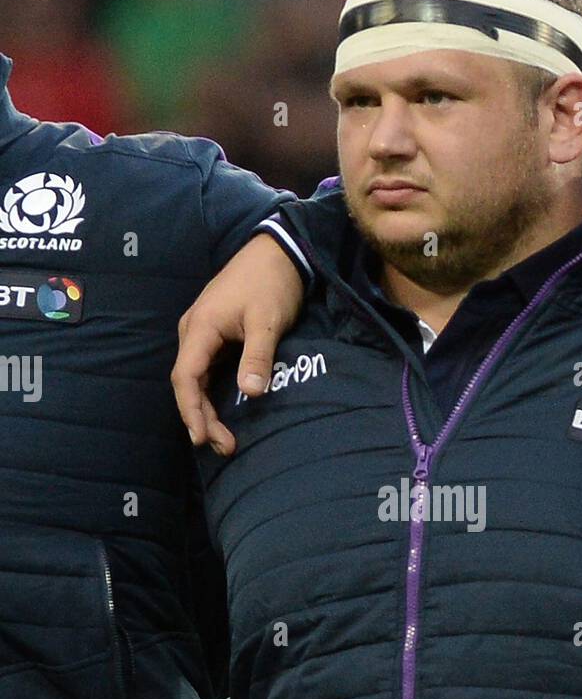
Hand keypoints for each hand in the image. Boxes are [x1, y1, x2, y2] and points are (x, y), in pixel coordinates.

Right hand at [172, 233, 305, 454]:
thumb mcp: (268, 321)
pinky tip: (224, 412)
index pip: (185, 377)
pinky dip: (212, 393)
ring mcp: (203, 332)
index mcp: (200, 327)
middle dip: (202, 417)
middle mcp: (193, 331)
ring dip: (207, 408)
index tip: (202, 437)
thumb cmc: (271, 283)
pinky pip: (207, 370)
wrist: (279, 252)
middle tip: (224, 446)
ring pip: (196, 378)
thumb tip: (252, 393)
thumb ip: (257, 356)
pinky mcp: (216, 333)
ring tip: (224, 438)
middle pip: (188, 383)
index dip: (191, 410)